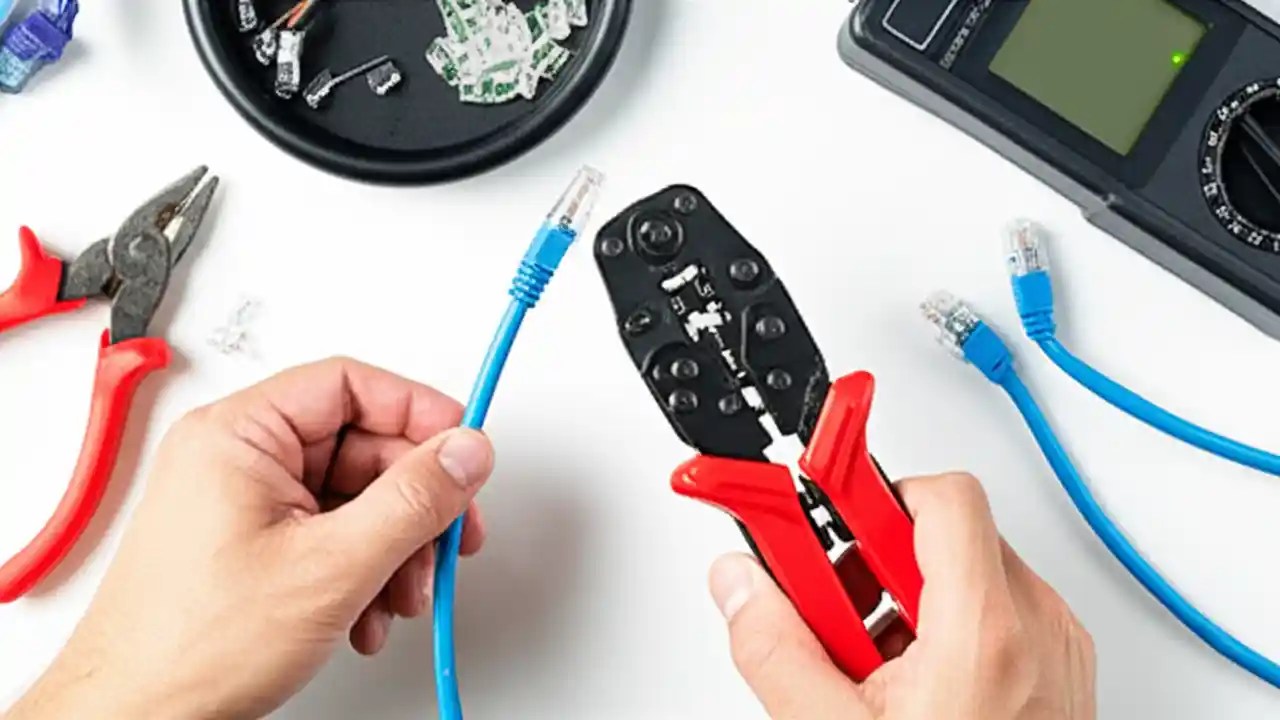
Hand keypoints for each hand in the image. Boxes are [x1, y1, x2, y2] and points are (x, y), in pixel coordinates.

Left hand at [6, 358, 492, 719]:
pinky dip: (364, 570)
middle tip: (447, 539)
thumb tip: (465, 452)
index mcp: (240, 435)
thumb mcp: (331, 566)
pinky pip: (333, 532)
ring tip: (398, 594)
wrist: (137, 717)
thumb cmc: (189, 646)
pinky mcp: (254, 542)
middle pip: (362, 447)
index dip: (418, 413)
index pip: (350, 385)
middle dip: (413, 503)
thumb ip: (413, 501)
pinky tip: (366, 613)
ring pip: (355, 497)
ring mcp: (245, 501)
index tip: (462, 449)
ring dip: (394, 548)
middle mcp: (238, 457)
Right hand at [710, 473, 1095, 719]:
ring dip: (899, 596)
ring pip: (962, 571)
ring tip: (864, 663)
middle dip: (866, 557)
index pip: (934, 495)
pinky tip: (905, 685)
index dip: (859, 479)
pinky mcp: (1059, 670)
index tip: (806, 473)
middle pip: (936, 531)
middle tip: (824, 604)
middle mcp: (1035, 625)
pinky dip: (941, 626)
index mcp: (985, 629)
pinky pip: (993, 610)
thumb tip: (738, 583)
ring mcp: (1055, 647)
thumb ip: (773, 647)